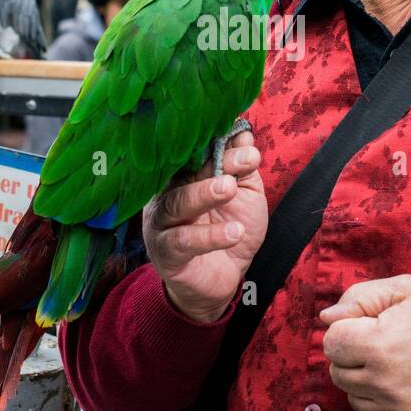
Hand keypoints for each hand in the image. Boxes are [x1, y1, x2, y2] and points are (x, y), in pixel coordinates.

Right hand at [143, 129, 266, 322]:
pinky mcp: (166, 252)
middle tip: (245, 158)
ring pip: (177, 204)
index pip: (197, 154)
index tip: (249, 141)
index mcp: (183, 176)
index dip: (221, 145)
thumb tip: (244, 132)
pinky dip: (210, 236)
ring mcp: (161, 223)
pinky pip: (184, 241)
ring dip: (204, 194)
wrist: (224, 278)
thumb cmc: (229, 227)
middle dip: (216, 164)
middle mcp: (166, 195)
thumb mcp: (243, 195)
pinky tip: (234, 232)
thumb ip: (241, 167)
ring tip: (229, 188)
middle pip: (184, 174)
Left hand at [320, 275, 410, 410]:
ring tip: (395, 363)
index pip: (330, 343)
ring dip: (365, 382)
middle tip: (383, 343)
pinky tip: (405, 385)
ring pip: (354, 398)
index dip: (348, 329)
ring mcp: (397, 409)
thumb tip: (327, 319)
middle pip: (337, 373)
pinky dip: (383, 404)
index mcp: (377, 344)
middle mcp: (383, 383)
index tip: (370, 325)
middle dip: (353, 356)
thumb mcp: (406, 289)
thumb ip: (359, 298)